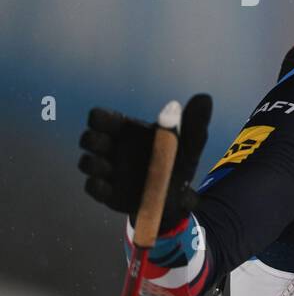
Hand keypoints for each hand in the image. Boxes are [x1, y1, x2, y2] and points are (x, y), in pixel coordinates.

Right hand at [78, 94, 212, 231]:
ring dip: (94, 163)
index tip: (112, 123)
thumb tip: (205, 98)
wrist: (178, 197)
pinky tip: (107, 184)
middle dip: (93, 140)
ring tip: (109, 166)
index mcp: (126, 131)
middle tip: (106, 143)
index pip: (100, 118)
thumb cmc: (178, 160)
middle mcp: (112, 149)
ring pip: (87, 163)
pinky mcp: (109, 194)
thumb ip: (194, 122)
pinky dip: (96, 185)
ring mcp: (108, 172)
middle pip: (88, 139)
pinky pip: (92, 188)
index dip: (100, 118)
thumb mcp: (190, 143)